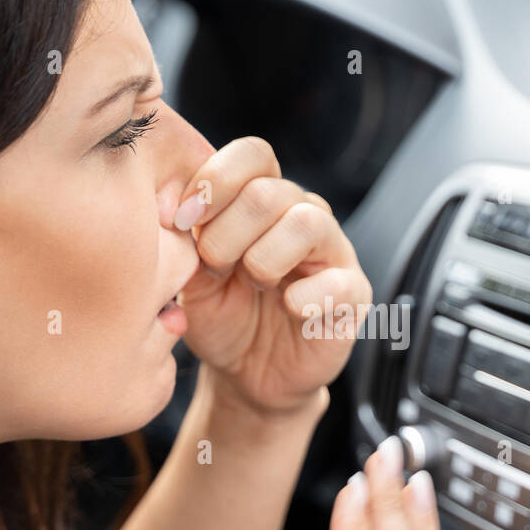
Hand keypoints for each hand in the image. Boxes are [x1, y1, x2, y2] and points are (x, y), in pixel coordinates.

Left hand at [170, 136, 370, 415]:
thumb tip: (176, 211)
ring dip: (264, 258)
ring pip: (306, 222)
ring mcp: (333, 252)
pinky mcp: (353, 294)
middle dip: (226, 233)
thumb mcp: (192, 276)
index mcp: (264, 199)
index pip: (253, 155)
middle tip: (213, 267)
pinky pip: (337, 281)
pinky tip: (287, 309)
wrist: (248, 375)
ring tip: (253, 284)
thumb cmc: (222, 316)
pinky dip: (303, 297)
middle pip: (269, 191)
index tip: (184, 220)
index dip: (216, 180)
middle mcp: (303, 214)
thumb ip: (187, 241)